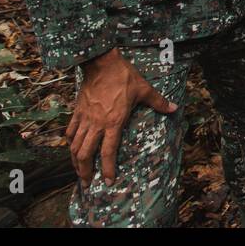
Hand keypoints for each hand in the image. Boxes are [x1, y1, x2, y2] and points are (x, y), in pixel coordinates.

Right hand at [67, 48, 176, 184]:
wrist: (102, 63)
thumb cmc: (124, 76)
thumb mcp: (144, 89)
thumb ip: (158, 101)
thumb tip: (174, 108)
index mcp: (114, 122)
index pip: (108, 151)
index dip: (107, 168)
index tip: (108, 181)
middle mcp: (97, 123)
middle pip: (85, 153)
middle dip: (84, 171)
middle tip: (86, 183)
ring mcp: (85, 118)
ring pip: (75, 145)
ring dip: (75, 161)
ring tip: (78, 172)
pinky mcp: (77, 111)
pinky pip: (70, 131)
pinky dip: (69, 142)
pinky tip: (71, 149)